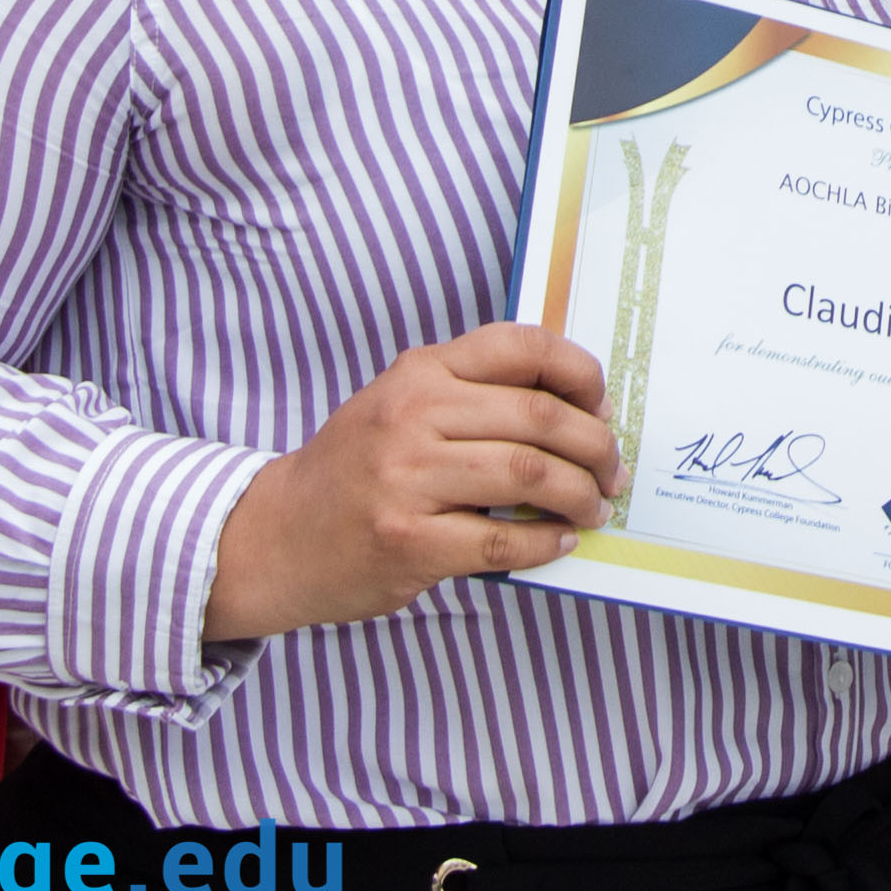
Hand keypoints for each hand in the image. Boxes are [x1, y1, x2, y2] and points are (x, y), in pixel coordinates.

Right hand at [204, 322, 623, 637]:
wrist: (278, 537)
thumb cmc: (357, 469)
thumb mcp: (402, 404)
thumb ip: (472, 394)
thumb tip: (577, 409)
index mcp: (420, 372)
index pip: (521, 346)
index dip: (580, 373)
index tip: (603, 404)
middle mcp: (412, 415)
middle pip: (539, 417)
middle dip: (595, 447)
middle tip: (612, 471)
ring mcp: (407, 480)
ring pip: (528, 474)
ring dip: (578, 496)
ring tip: (592, 509)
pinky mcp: (408, 541)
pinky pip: (502, 540)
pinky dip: (543, 543)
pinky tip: (557, 542)